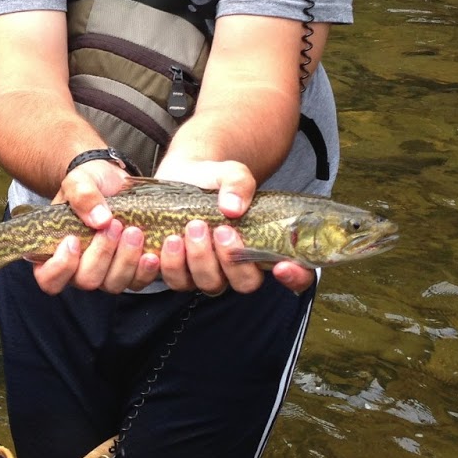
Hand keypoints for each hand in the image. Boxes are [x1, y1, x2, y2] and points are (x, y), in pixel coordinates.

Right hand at [31, 159, 160, 296]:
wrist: (117, 181)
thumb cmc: (91, 183)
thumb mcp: (80, 180)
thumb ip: (82, 195)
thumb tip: (100, 220)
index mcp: (57, 251)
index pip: (49, 278)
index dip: (60, 268)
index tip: (74, 241)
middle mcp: (79, 268)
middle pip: (86, 280)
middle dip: (101, 254)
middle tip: (114, 225)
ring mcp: (106, 273)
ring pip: (113, 284)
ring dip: (125, 260)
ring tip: (135, 232)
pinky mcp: (131, 272)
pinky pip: (137, 282)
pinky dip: (145, 271)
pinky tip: (151, 254)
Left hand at [151, 158, 316, 296]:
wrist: (182, 175)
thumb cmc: (216, 179)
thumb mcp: (232, 173)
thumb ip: (239, 184)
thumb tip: (233, 207)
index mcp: (264, 248)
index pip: (295, 276)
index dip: (295, 278)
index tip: (283, 266)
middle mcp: (238, 267)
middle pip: (244, 283)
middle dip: (232, 259)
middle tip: (220, 229)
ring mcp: (206, 272)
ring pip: (208, 284)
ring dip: (199, 259)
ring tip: (189, 228)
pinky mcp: (176, 269)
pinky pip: (172, 281)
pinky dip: (165, 265)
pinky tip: (162, 244)